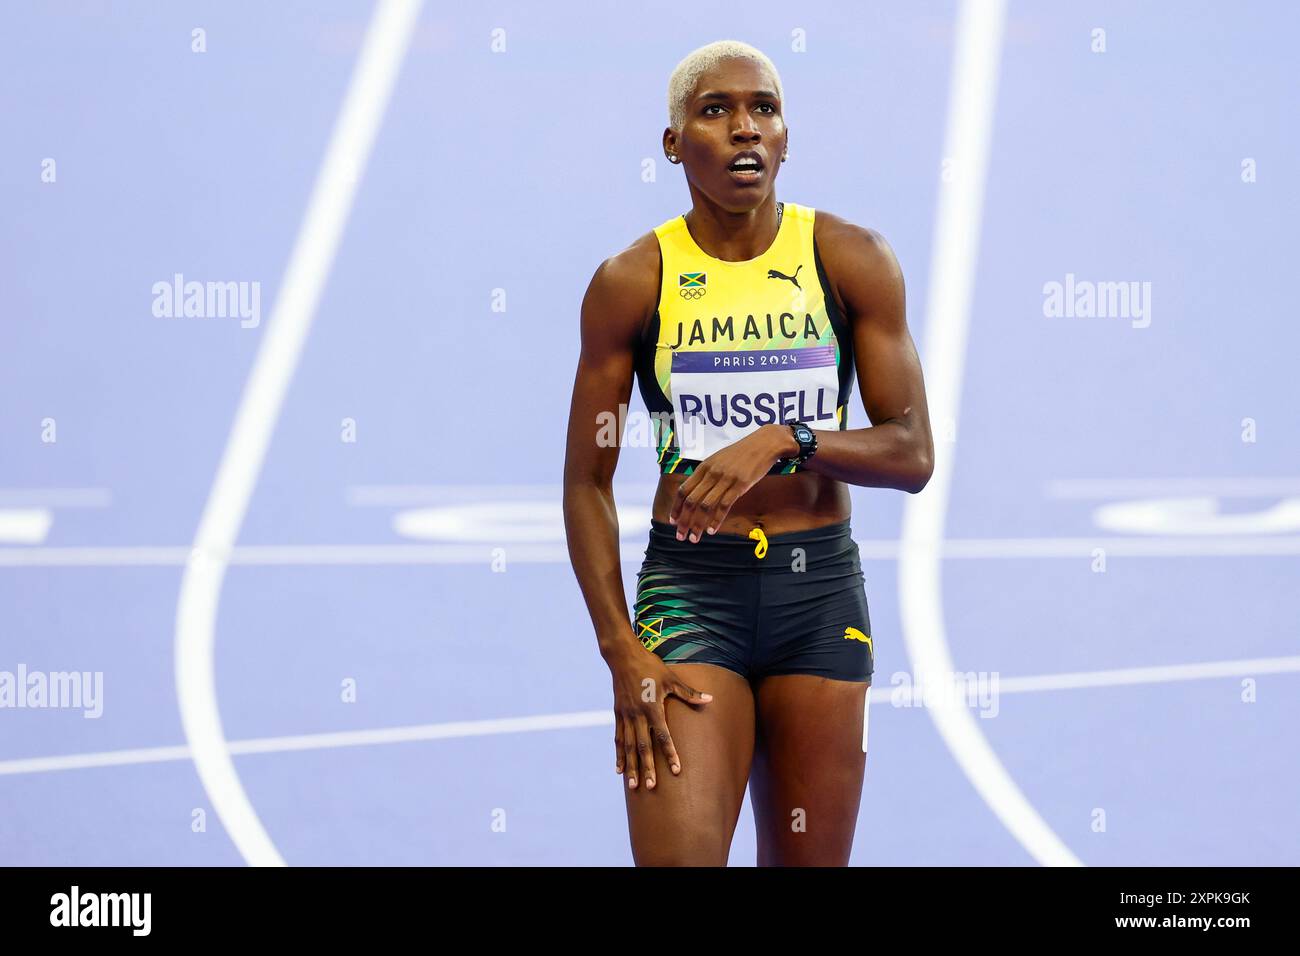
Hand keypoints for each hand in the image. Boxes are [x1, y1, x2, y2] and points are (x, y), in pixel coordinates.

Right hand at [607, 641, 712, 789]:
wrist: (623, 656)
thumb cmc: (650, 666)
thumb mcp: (671, 678)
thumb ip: (689, 693)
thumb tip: (710, 699)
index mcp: (652, 707)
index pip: (663, 736)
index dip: (670, 754)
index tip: (675, 771)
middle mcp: (637, 715)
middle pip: (643, 746)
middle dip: (647, 767)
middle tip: (651, 786)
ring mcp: (626, 716)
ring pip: (629, 747)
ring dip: (631, 766)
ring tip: (633, 785)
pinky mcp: (618, 714)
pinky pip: (618, 739)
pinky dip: (619, 755)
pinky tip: (618, 770)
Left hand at [669, 424, 797, 541]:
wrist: (764, 443)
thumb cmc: (742, 453)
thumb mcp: (719, 460)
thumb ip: (707, 474)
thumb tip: (697, 491)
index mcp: (704, 467)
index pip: (683, 490)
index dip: (676, 507)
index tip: (672, 521)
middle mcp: (711, 473)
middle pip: (691, 501)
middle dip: (683, 521)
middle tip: (680, 536)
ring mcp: (725, 479)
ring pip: (705, 506)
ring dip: (698, 525)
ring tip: (694, 538)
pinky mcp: (740, 485)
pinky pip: (724, 505)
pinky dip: (716, 520)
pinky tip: (712, 530)